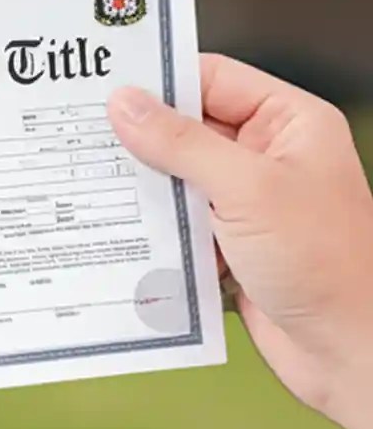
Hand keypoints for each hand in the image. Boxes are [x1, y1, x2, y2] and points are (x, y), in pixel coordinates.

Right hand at [107, 54, 372, 428]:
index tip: (104, 89)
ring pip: (176, 177)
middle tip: (81, 135)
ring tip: (87, 181)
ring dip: (141, 186)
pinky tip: (114, 227)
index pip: (213, 79)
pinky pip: (176, 221)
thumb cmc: (322, 263)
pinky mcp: (226, 243)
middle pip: (188, 128)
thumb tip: (125, 103)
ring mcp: (246, 201)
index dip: (161, 82)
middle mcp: (267, 156)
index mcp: (289, 123)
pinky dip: (150, 226)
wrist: (346, 349)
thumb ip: (182, 143)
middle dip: (140, 137)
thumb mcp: (248, 189)